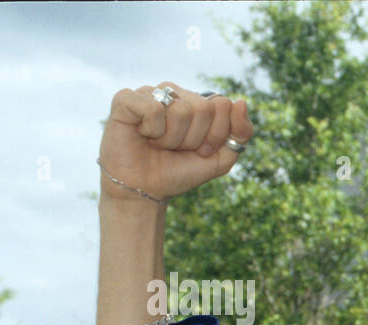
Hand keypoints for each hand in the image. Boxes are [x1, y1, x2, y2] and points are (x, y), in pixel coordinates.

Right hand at [99, 82, 254, 203]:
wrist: (146, 189)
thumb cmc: (180, 171)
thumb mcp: (222, 158)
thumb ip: (241, 132)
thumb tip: (241, 101)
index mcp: (197, 102)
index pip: (222, 104)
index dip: (215, 135)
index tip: (201, 150)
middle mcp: (175, 93)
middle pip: (204, 108)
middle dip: (194, 139)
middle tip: (177, 148)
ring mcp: (150, 93)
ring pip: (180, 110)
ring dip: (173, 138)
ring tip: (159, 144)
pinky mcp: (126, 99)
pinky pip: (152, 108)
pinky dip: (152, 130)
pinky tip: (143, 134)